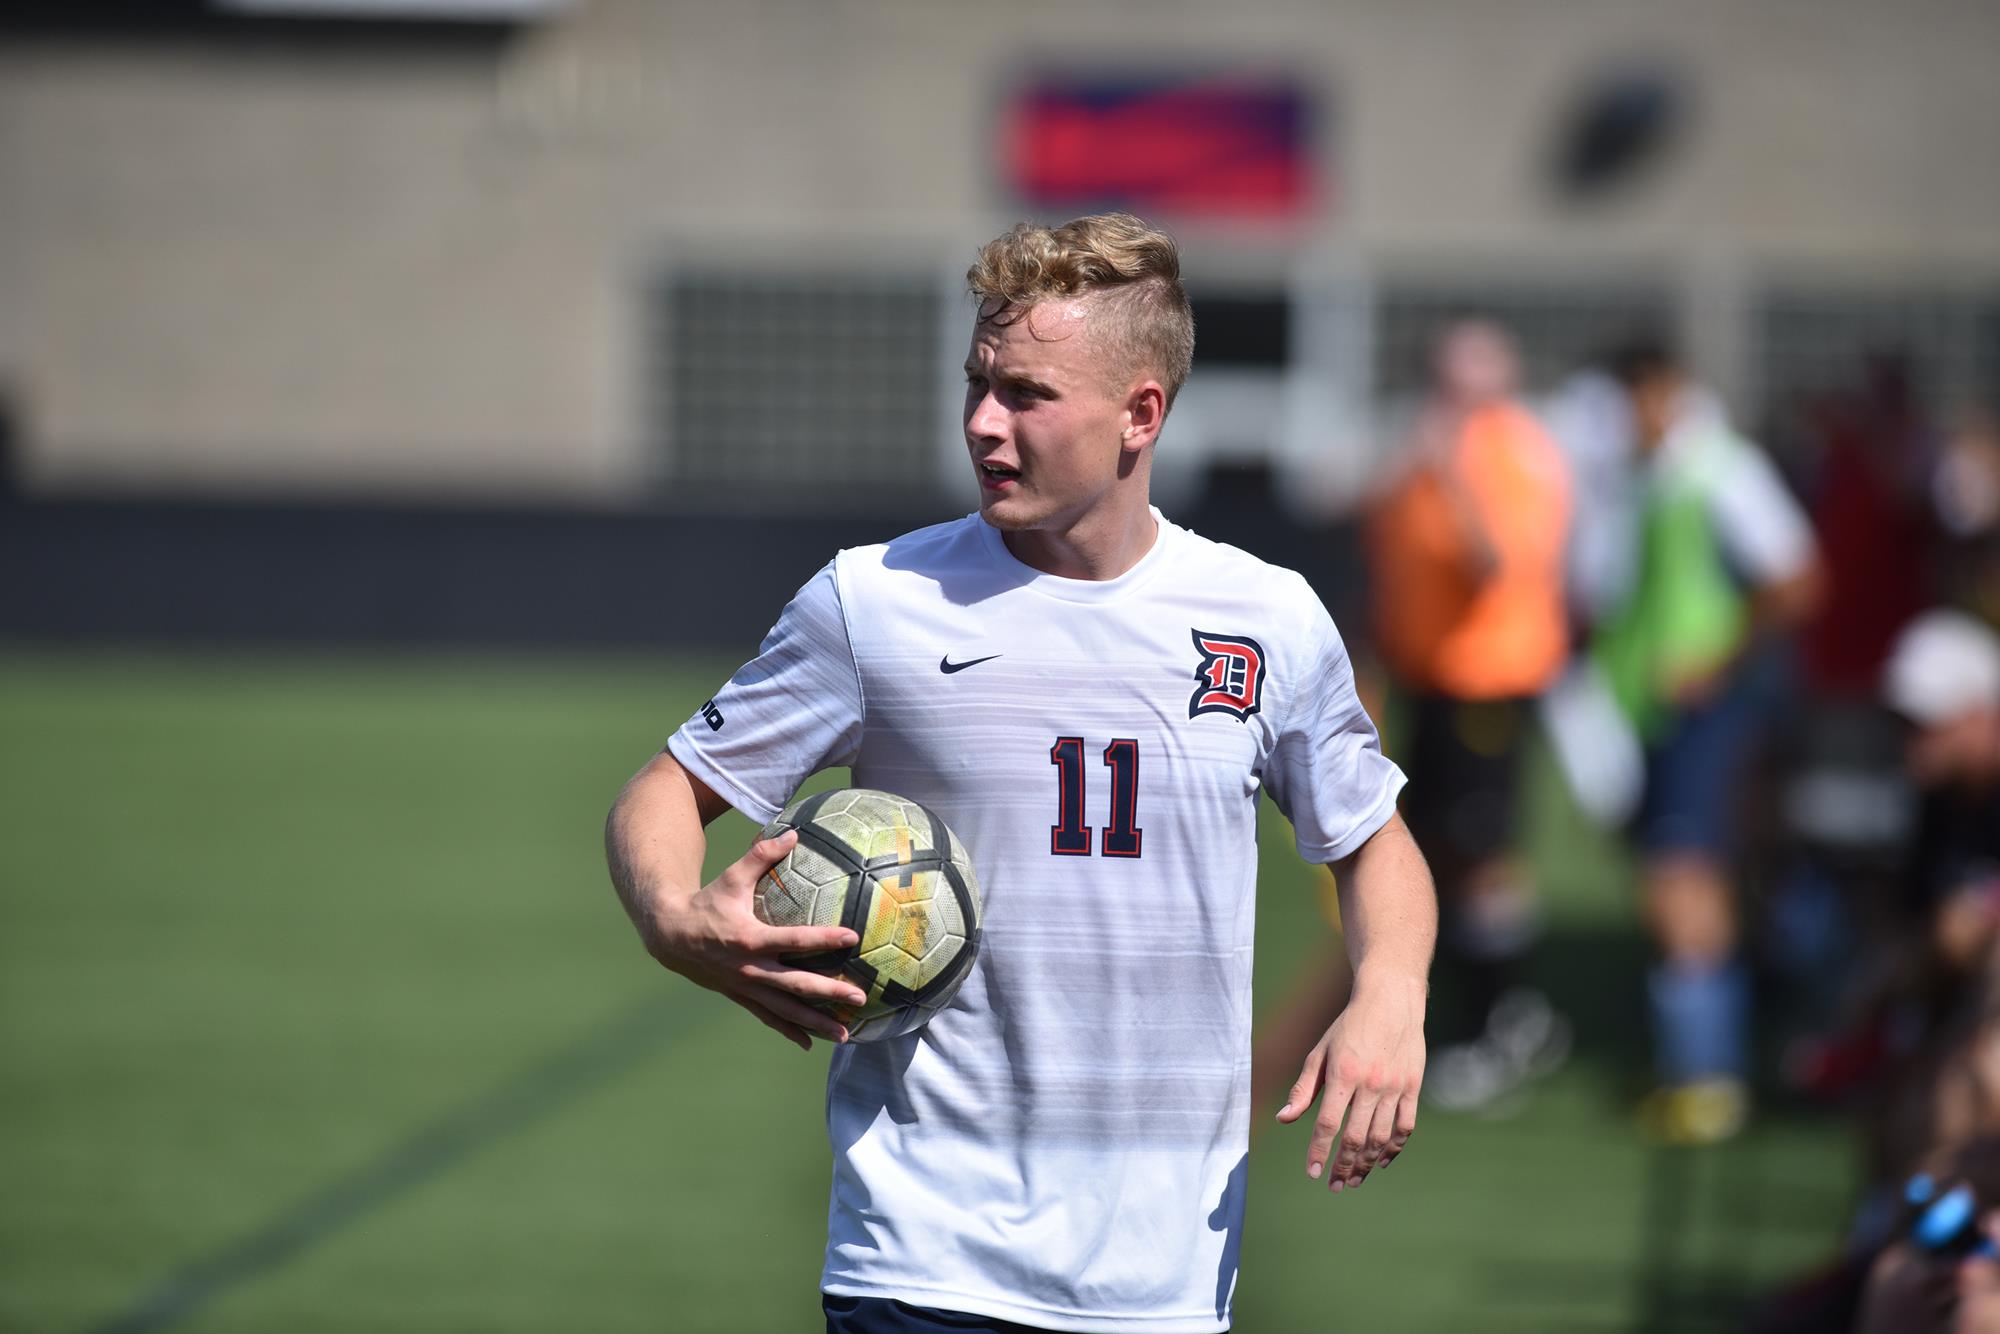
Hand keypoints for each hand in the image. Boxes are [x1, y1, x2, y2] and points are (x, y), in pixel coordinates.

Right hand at [641, 829, 865, 1050]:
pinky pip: (768, 1017)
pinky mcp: (740, 997)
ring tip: (845, 1034)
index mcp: (749, 937)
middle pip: (795, 984)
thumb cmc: (707, 903)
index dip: (823, 938)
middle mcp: (749, 968)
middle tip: (858, 997)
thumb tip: (794, 832)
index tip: (852, 937)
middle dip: (829, 992)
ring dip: (815, 1022)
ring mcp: (745, 987)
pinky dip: (789, 1031)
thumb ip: (762, 855)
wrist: (670, 937)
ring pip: (785, 1010)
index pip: (794, 939)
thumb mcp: (731, 877)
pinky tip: (810, 1043)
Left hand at [1275, 968, 1425, 1191]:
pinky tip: (1381, 1161)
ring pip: (1381, 1138)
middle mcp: (1370, 1084)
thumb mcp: (1320, 1052)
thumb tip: (1284, 1119)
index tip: (1312, 1173)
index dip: (1319, 1151)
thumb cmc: (1348, 1027)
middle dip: (1343, 1166)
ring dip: (1367, 1164)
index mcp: (1343, 1075)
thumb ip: (1304, 1088)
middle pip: (1356, 1138)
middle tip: (1334, 1185)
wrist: (1390, 1000)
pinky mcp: (1413, 1087)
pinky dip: (1394, 1148)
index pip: (1328, 1124)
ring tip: (1353, 1180)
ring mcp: (1395, 1087)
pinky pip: (1405, 1127)